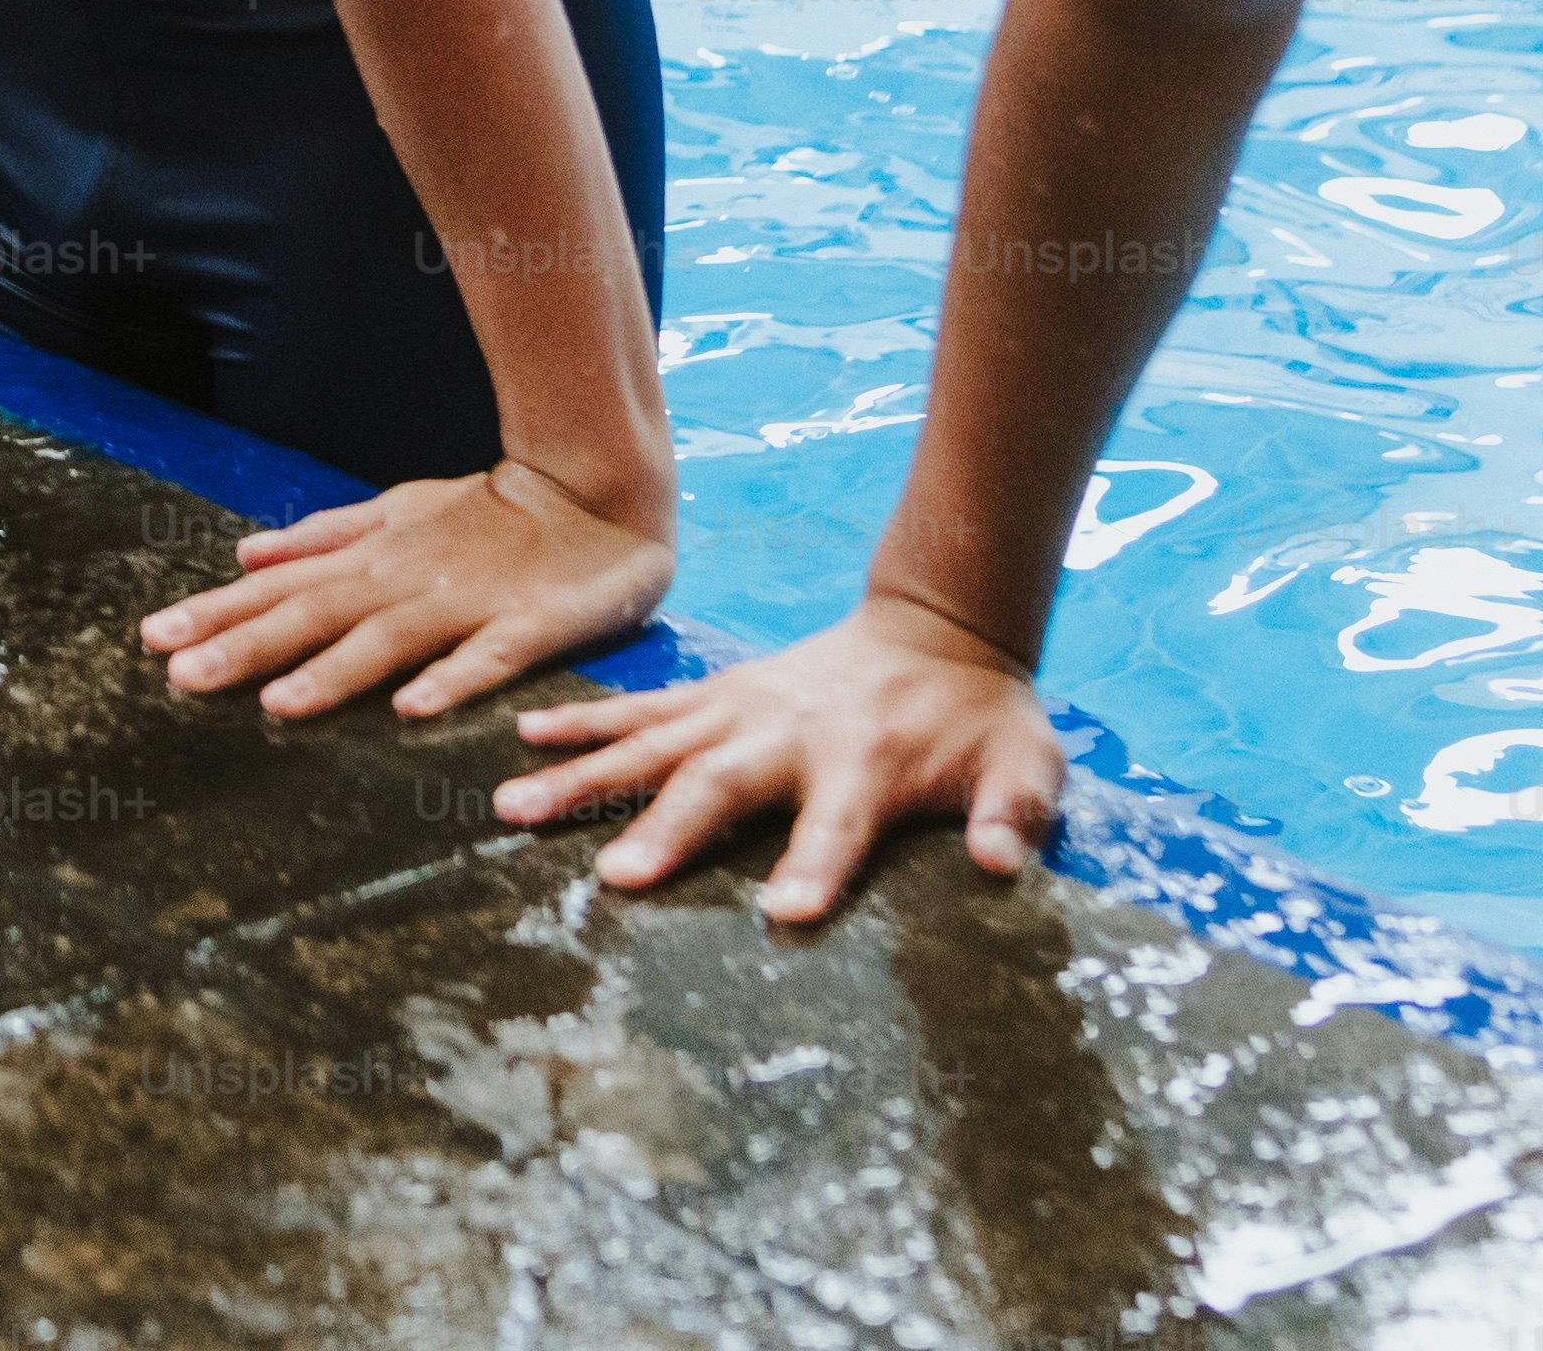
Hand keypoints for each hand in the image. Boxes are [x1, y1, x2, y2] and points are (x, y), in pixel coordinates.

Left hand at [134, 459, 678, 728]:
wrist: (600, 487)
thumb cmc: (494, 509)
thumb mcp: (400, 512)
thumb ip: (324, 537)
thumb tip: (243, 554)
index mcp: (374, 559)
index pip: (282, 589)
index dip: (218, 613)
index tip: (152, 638)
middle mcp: (406, 580)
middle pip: (317, 616)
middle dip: (248, 646)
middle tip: (179, 677)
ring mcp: (468, 602)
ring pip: (389, 640)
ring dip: (334, 672)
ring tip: (279, 705)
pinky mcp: (529, 626)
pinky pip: (487, 659)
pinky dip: (451, 682)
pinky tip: (413, 710)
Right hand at [494, 593, 1071, 924]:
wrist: (939, 627)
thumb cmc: (982, 718)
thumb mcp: (1028, 763)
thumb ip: (1015, 812)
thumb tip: (998, 863)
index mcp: (867, 763)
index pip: (839, 826)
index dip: (814, 868)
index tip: (782, 916)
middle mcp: (790, 733)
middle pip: (721, 784)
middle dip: (670, 830)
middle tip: (617, 879)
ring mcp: (743, 707)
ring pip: (653, 743)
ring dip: (586, 774)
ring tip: (514, 807)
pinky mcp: (717, 692)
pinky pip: (640, 707)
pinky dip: (583, 720)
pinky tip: (523, 736)